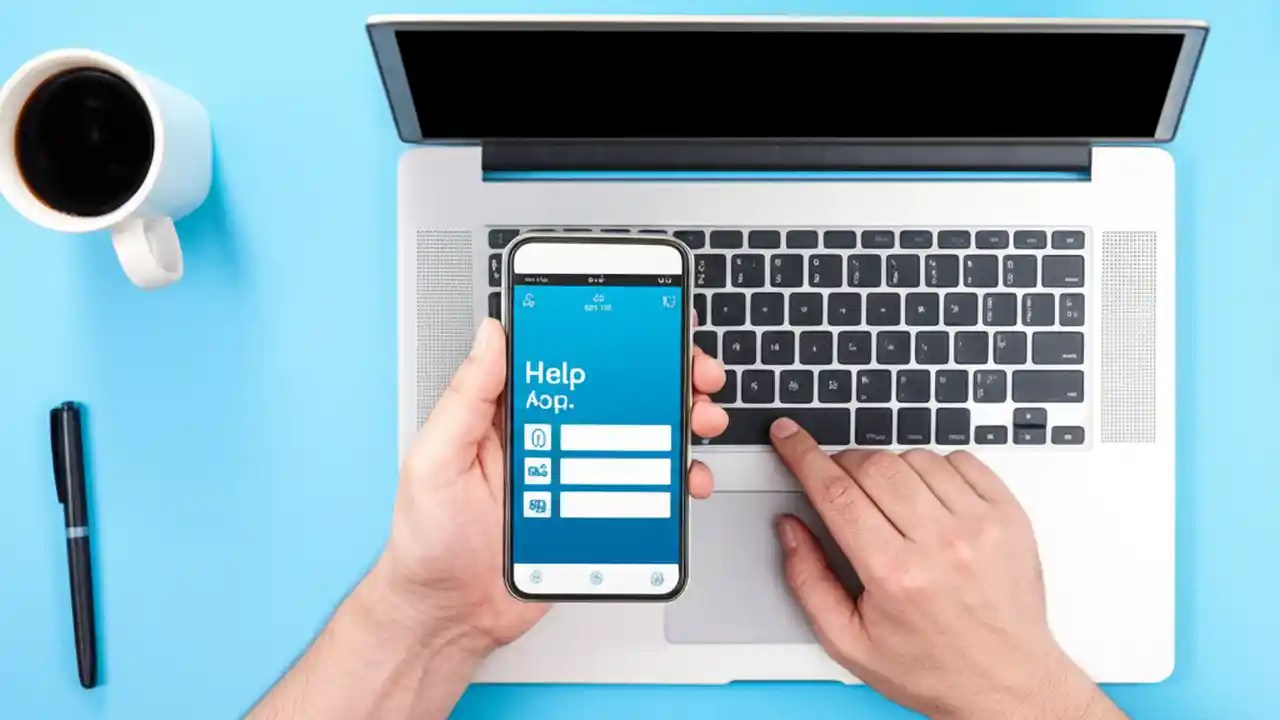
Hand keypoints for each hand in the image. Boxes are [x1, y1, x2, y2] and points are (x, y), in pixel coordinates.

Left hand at [367, 317, 728, 656]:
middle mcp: (549, 439)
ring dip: (681, 422)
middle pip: (618, 393)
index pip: (567, 360)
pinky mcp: (596, 515)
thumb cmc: (428, 543)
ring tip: (701, 420)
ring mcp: (577, 477)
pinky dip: (676, 481)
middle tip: (695, 374)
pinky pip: (645, 491)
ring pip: (641, 437)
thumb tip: (491, 334)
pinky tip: (686, 479)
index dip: (612, 339)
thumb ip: (466, 396)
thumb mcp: (435, 460)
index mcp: (509, 415)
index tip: (649, 327)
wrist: (449, 617)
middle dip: (666, 376)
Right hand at [769, 419, 1124, 719]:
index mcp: (894, 574)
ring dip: (890, 469)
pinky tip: (929, 499)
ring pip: (914, 458)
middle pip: (873, 466)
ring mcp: (979, 525)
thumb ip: (807, 580)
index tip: (789, 435)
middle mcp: (940, 543)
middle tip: (841, 485)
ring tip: (891, 505)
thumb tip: (789, 528)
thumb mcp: (848, 641)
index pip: (835, 492)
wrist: (1007, 683)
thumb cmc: (932, 667)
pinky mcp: (1008, 515)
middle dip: (844, 464)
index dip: (803, 455)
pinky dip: (935, 467)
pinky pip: (960, 460)